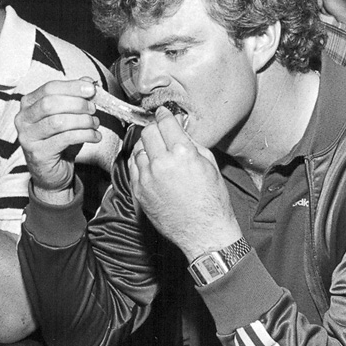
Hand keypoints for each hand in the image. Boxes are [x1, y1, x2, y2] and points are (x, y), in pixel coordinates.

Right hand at [15, 78, 101, 198]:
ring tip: (94, 124)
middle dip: (77, 104)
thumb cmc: (58, 142)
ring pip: (58, 122)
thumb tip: (88, 81)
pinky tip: (94, 136)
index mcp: (28, 104)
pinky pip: (65, 139)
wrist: (51, 173)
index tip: (91, 89)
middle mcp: (23, 119)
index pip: (49, 88)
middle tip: (93, 109)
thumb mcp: (67, 116)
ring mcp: (28, 137)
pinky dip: (84, 135)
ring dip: (82, 121)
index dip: (72, 87)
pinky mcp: (38, 153)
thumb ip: (74, 97)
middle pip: (51, 103)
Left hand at [129, 107, 241, 259]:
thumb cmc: (212, 200)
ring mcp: (147, 178)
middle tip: (160, 130)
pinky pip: (132, 167)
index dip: (164, 114)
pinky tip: (148, 163)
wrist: (204, 232)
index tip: (163, 113)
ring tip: (155, 148)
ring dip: (146, 145)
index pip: (165, 123)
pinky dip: (139, 161)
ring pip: (138, 149)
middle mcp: (161, 163)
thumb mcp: (209, 164)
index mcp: (182, 153)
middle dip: (154, 128)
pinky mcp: (139, 191)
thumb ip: (191, 143)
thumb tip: (179, 130)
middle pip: (148, 133)